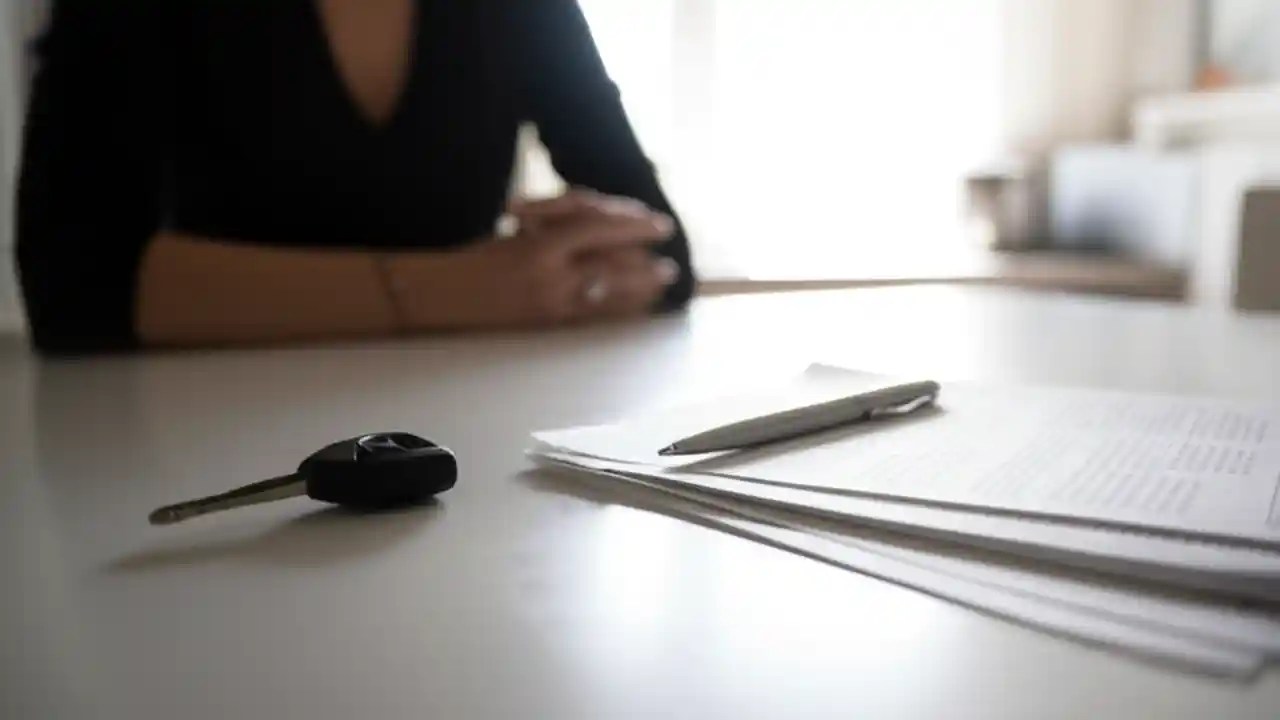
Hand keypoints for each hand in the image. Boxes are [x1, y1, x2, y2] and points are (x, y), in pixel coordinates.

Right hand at [389, 190, 680, 328]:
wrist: (439, 296)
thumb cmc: (474, 258)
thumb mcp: (518, 232)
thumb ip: (560, 229)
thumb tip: (608, 228)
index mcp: (539, 245)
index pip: (597, 229)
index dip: (632, 225)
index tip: (657, 225)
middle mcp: (549, 277)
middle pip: (613, 266)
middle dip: (645, 263)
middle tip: (669, 265)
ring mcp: (551, 305)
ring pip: (610, 295)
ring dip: (641, 289)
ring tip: (662, 284)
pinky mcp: (547, 324)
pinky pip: (594, 317)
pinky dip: (620, 308)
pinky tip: (637, 306)